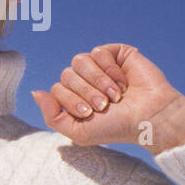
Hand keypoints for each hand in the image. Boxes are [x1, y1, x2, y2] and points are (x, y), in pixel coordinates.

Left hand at [30, 42, 184, 150]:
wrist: (149, 118)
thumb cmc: (117, 128)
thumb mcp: (79, 132)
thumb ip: (52, 116)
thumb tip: (35, 92)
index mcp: (75, 97)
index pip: (57, 89)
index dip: (72, 101)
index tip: (92, 113)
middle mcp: (85, 80)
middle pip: (66, 74)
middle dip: (85, 92)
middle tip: (105, 105)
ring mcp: (100, 66)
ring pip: (79, 61)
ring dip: (97, 81)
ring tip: (115, 95)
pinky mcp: (116, 54)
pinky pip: (98, 52)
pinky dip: (110, 69)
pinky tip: (122, 81)